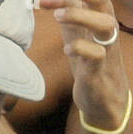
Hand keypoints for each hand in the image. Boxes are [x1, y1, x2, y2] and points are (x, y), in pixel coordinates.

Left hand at [39, 0, 129, 128]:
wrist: (104, 98)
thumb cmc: (90, 63)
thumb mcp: (78, 37)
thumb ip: (69, 18)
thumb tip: (52, 0)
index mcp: (101, 21)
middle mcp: (107, 32)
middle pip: (103, 2)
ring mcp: (105, 50)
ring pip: (104, 24)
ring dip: (80, 16)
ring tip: (57, 16)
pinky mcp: (98, 71)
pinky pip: (97, 55)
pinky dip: (81, 49)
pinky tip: (66, 49)